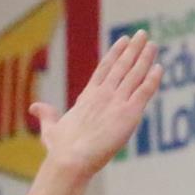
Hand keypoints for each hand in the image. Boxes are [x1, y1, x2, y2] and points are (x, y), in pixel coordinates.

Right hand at [32, 30, 162, 177]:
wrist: (71, 160)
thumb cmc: (61, 149)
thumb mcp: (51, 129)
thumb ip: (47, 116)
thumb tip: (34, 107)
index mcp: (87, 96)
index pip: (104, 69)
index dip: (115, 53)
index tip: (124, 41)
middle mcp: (103, 95)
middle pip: (122, 66)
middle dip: (133, 49)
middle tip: (143, 35)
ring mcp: (116, 102)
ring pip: (134, 74)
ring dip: (145, 58)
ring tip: (152, 44)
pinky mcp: (129, 114)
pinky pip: (144, 92)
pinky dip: (152, 79)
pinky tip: (160, 68)